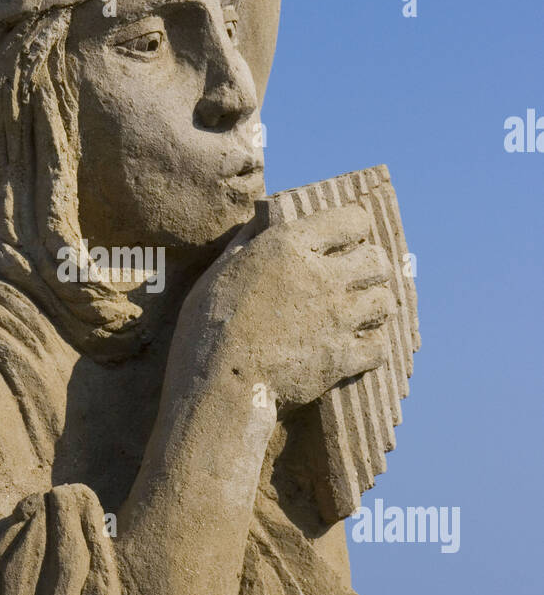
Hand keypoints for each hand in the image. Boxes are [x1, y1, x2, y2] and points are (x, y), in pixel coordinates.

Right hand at [177, 204, 394, 411]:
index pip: (352, 219)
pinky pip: (380, 346)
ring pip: (385, 301)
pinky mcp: (343, 357)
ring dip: (374, 304)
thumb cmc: (209, 322)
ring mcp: (338, 318)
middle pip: (379, 260)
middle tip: (354, 277)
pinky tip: (356, 345)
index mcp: (290, 246)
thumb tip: (265, 213)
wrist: (218, 380)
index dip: (352, 227)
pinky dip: (372, 346)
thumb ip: (249, 238)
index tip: (345, 238)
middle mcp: (323, 277)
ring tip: (358, 312)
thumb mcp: (221, 268)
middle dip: (370, 265)